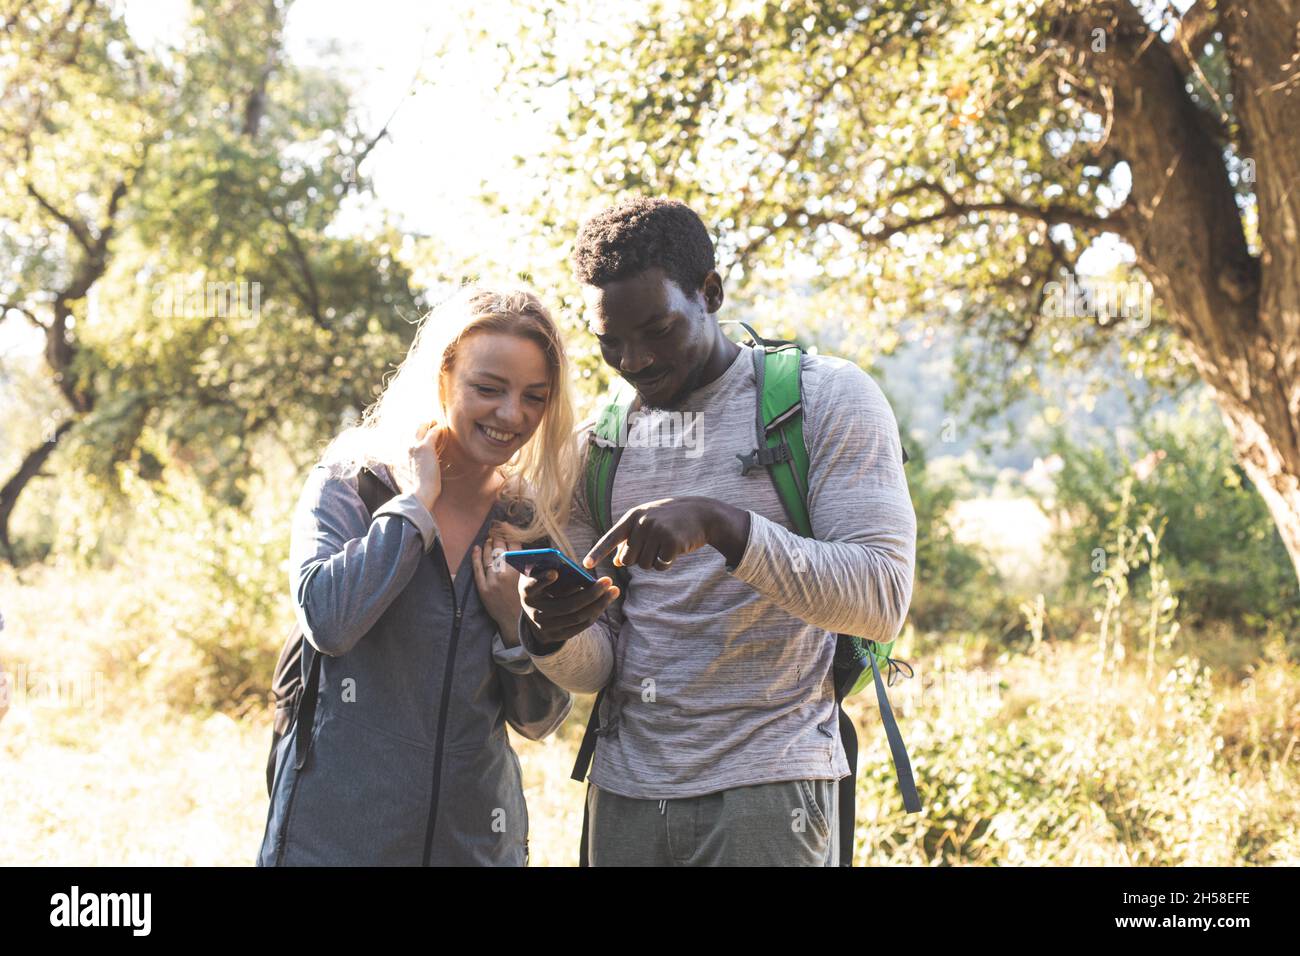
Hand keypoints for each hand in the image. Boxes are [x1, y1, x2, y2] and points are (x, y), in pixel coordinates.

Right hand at [403, 421, 443, 512]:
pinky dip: (438, 429)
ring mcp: (413, 447)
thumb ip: (410, 472)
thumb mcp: (409, 480)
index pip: (402, 440)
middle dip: (419, 426)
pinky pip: (432, 432)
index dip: (411, 435)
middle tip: (428, 423)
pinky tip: (442, 428)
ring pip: (420, 427)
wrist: (418, 495)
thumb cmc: (416, 492)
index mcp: (399, 458)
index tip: (418, 434)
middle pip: (409, 430)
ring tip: (435, 422)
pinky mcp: (425, 447)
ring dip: (428, 424)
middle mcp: (404, 450)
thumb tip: (415, 474)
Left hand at [473, 534, 522, 642]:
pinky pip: (477, 569)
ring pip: (489, 557)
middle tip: (497, 529)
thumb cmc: (525, 600)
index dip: (510, 535)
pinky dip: (476, 557)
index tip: (508, 528)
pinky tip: (477, 548)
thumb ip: (526, 565)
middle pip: (500, 549)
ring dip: (489, 545)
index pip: (515, 547)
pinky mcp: (483, 588)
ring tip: (489, 538)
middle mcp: (506, 574)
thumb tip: (522, 547)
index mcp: (520, 571)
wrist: (514, 621)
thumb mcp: (530, 581)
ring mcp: (493, 581)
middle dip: (498, 536)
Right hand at [519, 568, 619, 647]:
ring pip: (577, 617)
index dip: (542, 580)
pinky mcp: (557, 636)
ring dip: (599, 604)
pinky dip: (595, 612)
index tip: (555, 572)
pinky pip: (581, 626)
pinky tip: (606, 600)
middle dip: (590, 593)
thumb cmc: (542, 584)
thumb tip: (582, 574)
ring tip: (614, 590)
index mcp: (527, 593)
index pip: (532, 586)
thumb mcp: (542, 575)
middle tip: (608, 580)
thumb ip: (555, 571)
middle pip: (566, 605)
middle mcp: (534, 612)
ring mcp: (546, 627)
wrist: (533, 612)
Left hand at [582, 496, 750, 570]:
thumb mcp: (648, 524)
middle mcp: (641, 522)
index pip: (610, 537)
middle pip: (628, 560)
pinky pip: (660, 567)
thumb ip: (630, 540)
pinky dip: (666, 564)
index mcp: (632, 517)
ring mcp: (656, 531)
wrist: (702, 514)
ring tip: (665, 544)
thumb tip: (617, 562)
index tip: (585, 565)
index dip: (597, 553)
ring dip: (654, 561)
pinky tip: (675, 550)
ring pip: (644, 565)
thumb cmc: (671, 520)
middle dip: (639, 559)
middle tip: (655, 545)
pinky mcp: (671, 542)